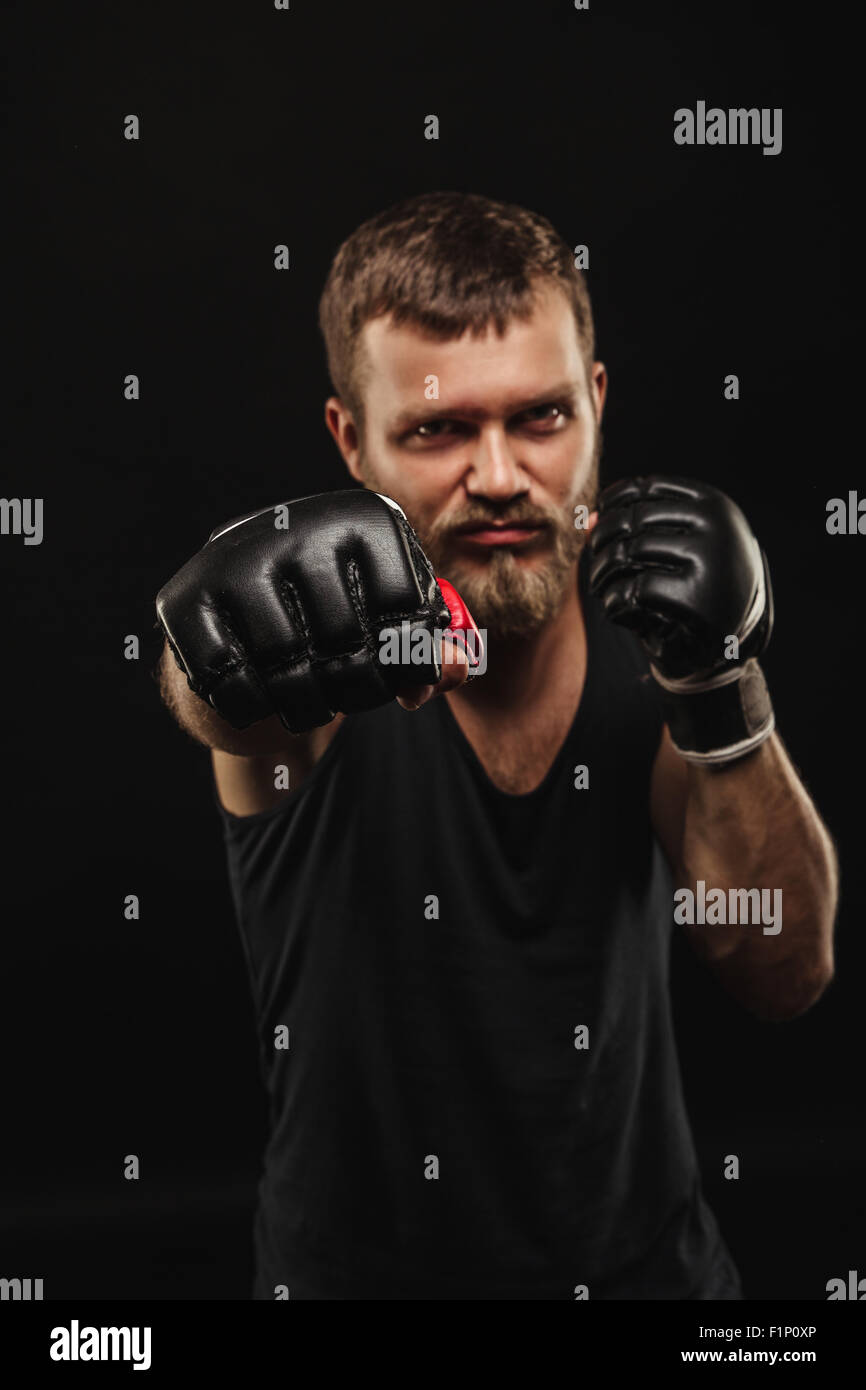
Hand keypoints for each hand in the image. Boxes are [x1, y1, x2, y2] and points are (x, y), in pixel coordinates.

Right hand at [156, 489, 479, 733]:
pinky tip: (263, 697)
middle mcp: (298, 523)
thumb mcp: (393, 630)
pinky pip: (235, 682)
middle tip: (351, 695)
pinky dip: (255, 708)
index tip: (395, 671)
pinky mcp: (187, 599)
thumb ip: (432, 652)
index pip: (404, 608)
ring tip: (312, 701)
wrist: (242, 617)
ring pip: (289, 666)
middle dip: (357, 690)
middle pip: (348, 641)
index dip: (407, 661)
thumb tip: (451, 665)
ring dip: (307, 705)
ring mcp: (237, 558)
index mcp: (363, 517)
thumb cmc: (335, 620)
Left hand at [586, 475, 772, 682]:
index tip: (597, 527)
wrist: (731, 636)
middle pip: (632, 519)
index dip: (612, 504)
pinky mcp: (695, 597)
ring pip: (627, 553)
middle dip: (601, 542)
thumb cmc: (694, 582)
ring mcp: (708, 559)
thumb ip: (633, 527)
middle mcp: (715, 525)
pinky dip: (615, 601)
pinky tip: (618, 609)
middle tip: (595, 565)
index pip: (646, 488)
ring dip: (602, 574)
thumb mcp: (673, 546)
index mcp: (712, 504)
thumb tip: (588, 520)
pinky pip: (634, 590)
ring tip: (599, 588)